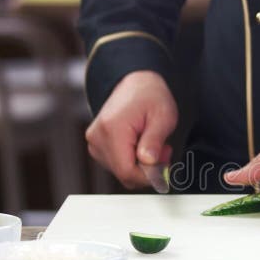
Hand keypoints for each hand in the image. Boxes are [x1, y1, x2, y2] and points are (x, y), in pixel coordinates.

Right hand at [85, 70, 176, 188]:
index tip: (165, 167)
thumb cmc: (151, 97)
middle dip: (147, 169)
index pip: (127, 171)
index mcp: (112, 129)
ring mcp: (94, 142)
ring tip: (153, 144)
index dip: (148, 176)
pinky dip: (132, 160)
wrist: (136, 82)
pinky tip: (141, 145)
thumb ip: (154, 141)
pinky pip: (116, 164)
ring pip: (121, 171)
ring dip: (141, 165)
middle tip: (164, 152)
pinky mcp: (96, 145)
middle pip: (123, 174)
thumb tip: (148, 162)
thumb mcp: (163, 117)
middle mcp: (98, 137)